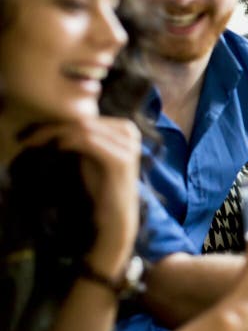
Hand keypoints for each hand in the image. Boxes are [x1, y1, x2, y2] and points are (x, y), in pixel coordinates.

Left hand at [21, 117, 141, 275]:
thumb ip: (85, 136)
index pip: (90, 118)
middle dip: (56, 127)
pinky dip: (70, 142)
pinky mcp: (121, 159)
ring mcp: (129, 145)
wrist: (115, 212)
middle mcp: (131, 132)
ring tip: (40, 141)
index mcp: (126, 128)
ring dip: (58, 133)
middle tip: (32, 136)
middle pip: (87, 121)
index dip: (61, 121)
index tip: (38, 131)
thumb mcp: (93, 154)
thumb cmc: (103, 184)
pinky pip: (90, 142)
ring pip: (85, 129)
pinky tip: (58, 147)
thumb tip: (60, 122)